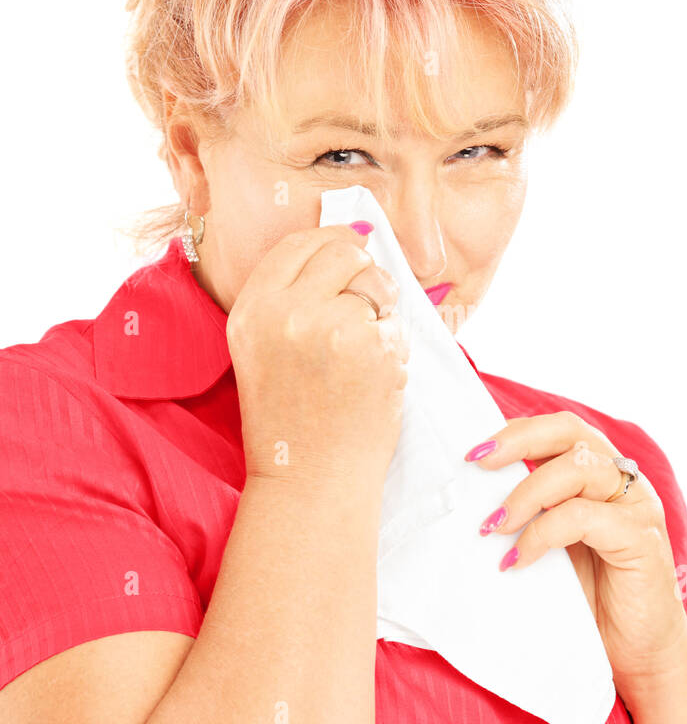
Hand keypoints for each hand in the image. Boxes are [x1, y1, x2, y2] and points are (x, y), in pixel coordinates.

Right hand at [227, 223, 408, 482]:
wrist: (309, 481)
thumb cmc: (291, 420)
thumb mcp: (261, 350)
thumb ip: (289, 299)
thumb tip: (348, 244)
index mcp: (252, 310)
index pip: (299, 243)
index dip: (332, 242)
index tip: (351, 253)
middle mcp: (287, 313)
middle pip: (344, 253)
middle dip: (364, 274)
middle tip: (363, 312)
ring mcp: (333, 329)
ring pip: (377, 286)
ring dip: (382, 314)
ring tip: (361, 359)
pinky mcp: (374, 349)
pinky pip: (398, 325)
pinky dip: (395, 349)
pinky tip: (373, 382)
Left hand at [465, 410, 686, 705]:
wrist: (641, 657)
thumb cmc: (593, 601)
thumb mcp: (553, 548)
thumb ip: (531, 515)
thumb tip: (472, 496)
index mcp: (603, 476)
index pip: (561, 429)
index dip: (517, 432)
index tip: (473, 453)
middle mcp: (625, 482)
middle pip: (571, 431)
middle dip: (518, 441)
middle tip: (477, 464)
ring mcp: (638, 508)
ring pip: (578, 468)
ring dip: (525, 493)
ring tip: (493, 527)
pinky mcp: (642, 540)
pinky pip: (583, 518)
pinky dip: (541, 534)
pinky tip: (517, 560)